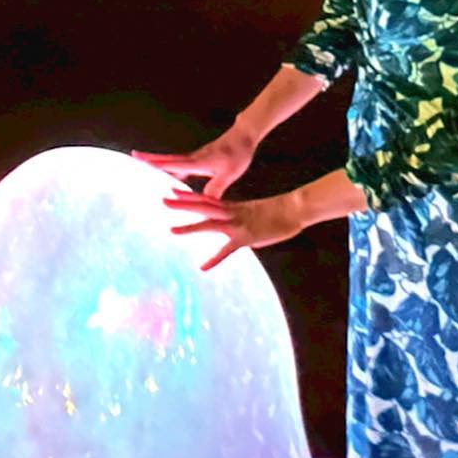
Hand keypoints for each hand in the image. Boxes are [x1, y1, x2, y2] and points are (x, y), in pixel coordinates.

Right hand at [130, 125, 255, 198]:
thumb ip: (217, 186)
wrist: (244, 136)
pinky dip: (171, 167)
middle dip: (151, 158)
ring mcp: (196, 157)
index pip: (174, 163)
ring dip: (158, 162)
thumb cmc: (238, 154)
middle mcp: (194, 158)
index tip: (140, 160)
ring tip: (144, 164)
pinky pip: (181, 164)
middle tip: (133, 155)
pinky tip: (171, 176)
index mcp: (198, 162)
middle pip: (168, 159)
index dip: (157, 163)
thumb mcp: (230, 173)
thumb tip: (204, 201)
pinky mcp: (200, 158)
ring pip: (173, 161)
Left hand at [161, 187, 303, 272]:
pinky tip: (203, 267)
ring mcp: (237, 224)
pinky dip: (214, 259)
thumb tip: (240, 241)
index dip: (190, 196)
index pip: (207, 199)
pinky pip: (227, 250)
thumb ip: (243, 226)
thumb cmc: (277, 214)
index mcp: (233, 207)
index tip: (173, 190)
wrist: (293, 210)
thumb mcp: (255, 216)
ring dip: (190, 227)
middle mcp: (231, 213)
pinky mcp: (246, 237)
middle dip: (182, 204)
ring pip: (209, 224)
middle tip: (164, 199)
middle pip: (203, 206)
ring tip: (171, 230)